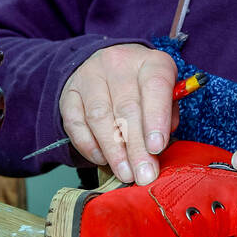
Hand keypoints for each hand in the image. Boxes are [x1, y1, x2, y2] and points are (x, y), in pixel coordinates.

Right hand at [59, 44, 179, 184]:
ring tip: (124, 174)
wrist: (107, 69)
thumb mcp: (164, 94)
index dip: (156, 118)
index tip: (157, 148)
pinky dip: (89, 146)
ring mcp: (90, 77)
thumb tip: (158, 146)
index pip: (155, 86)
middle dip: (136, 148)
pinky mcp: (69, 94)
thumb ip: (167, 116)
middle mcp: (118, 65)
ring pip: (99, 118)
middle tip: (143, 174)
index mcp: (150, 62)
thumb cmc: (142, 89)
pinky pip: (76, 124)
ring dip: (113, 151)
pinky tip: (102, 160)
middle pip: (126, 108)